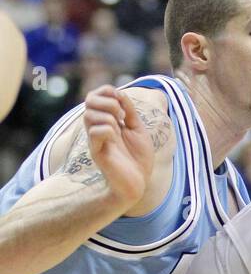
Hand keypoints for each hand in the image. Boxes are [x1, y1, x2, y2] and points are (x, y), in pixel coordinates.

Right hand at [83, 86, 154, 205]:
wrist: (139, 182)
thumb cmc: (138, 158)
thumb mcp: (138, 129)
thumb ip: (129, 110)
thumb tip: (119, 93)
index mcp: (106, 120)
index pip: (95, 95)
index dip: (106, 90)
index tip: (122, 101)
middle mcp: (97, 127)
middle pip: (89, 100)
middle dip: (108, 101)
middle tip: (122, 115)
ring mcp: (95, 139)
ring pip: (89, 115)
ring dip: (109, 116)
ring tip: (120, 127)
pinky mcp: (97, 152)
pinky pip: (95, 132)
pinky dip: (107, 130)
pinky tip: (115, 137)